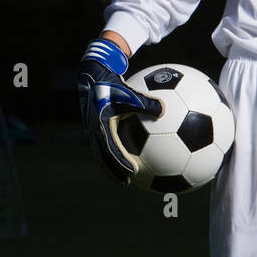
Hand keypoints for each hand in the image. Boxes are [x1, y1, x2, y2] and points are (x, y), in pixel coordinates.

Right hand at [77, 37, 161, 183]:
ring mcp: (92, 129)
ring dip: (111, 165)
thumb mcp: (130, 92)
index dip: (121, 161)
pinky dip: (112, 153)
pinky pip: (103, 144)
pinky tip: (127, 156)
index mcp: (101, 124)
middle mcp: (94, 130)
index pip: (111, 148)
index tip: (133, 172)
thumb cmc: (112, 82)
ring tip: (126, 176)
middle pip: (103, 157)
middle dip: (114, 171)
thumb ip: (147, 102)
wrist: (92, 74)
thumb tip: (165, 110)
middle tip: (127, 182)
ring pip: (100, 153)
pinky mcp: (94, 127)